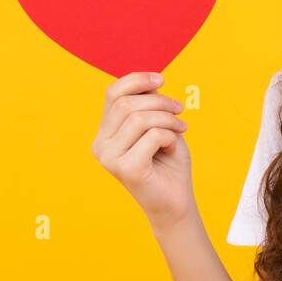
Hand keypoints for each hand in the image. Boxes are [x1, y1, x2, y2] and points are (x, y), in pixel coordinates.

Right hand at [91, 71, 196, 231]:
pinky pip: (152, 136)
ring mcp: (109, 158)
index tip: (162, 79)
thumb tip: (150, 80)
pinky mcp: (126, 169)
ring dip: (168, 119)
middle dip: (160, 102)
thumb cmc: (168, 162)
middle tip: (180, 111)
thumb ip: (149, 104)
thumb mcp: (159, 125)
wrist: (176, 201)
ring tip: (181, 129)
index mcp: (105, 132)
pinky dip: (169, 136)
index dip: (137, 80)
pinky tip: (173, 147)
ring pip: (139, 118)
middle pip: (126, 104)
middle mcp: (101, 145)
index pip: (113, 93)